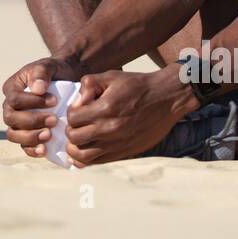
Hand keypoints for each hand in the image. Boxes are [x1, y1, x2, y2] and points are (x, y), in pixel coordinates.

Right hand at [1, 56, 83, 156]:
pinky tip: (44, 150)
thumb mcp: (49, 66)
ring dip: (30, 137)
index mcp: (11, 88)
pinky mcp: (27, 135)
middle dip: (32, 121)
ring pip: (13, 134)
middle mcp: (10, 107)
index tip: (54, 101)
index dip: (32, 102)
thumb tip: (37, 89)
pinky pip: (23, 146)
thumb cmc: (55, 72)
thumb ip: (41, 72)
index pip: (14, 99)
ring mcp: (17, 122)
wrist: (66, 80)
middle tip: (54, 120)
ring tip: (49, 135)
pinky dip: (31, 150)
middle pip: (11, 119)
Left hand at [64, 69, 192, 166]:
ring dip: (75, 148)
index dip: (71, 113)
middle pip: (74, 138)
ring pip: (83, 156)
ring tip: (76, 140)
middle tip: (76, 124)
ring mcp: (117, 144)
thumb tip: (76, 103)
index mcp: (105, 109)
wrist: (166, 98)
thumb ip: (88, 86)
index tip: (78, 110)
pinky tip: (85, 151)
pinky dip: (86, 160)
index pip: (72, 118)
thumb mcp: (111, 76)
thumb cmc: (137, 85)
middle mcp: (110, 130)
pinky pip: (98, 162)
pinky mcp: (124, 152)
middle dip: (71, 130)